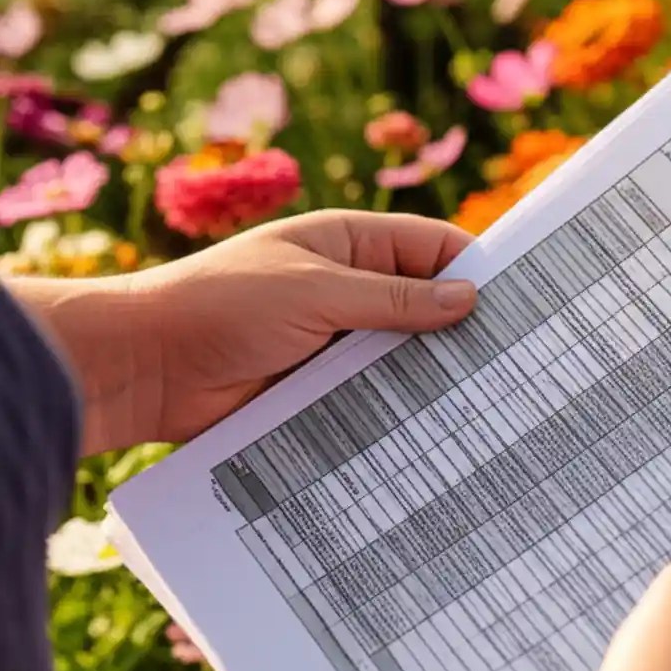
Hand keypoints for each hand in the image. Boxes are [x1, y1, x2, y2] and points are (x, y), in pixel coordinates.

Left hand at [10, 210, 476, 453]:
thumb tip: (470, 299)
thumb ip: (394, 299)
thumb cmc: (222, 305)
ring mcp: (340, 340)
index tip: (526, 301)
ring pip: (406, 353)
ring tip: (494, 398)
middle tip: (521, 359)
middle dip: (466, 327)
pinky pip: (377, 393)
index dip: (478, 268)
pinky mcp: (325, 387)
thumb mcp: (316, 291)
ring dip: (437, 373)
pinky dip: (405, 406)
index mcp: (350, 243)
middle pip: (427, 303)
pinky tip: (443, 427)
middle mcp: (351, 288)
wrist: (145, 367)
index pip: (433, 247)